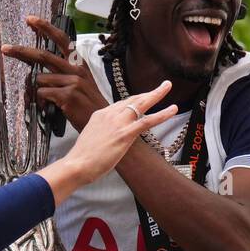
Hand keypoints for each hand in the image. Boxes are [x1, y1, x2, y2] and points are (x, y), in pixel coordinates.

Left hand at [3, 15, 108, 131]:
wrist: (103, 123)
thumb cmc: (87, 105)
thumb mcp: (80, 83)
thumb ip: (62, 73)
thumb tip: (36, 72)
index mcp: (79, 63)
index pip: (62, 39)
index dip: (45, 28)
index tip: (30, 20)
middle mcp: (76, 69)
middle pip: (43, 55)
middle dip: (22, 51)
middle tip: (6, 48)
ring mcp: (72, 81)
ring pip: (39, 79)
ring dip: (35, 90)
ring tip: (44, 101)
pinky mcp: (67, 95)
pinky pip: (42, 93)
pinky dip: (40, 101)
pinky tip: (47, 107)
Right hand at [63, 83, 177, 181]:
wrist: (76, 164)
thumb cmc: (82, 157)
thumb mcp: (91, 138)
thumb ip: (102, 133)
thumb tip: (110, 138)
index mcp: (100, 115)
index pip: (121, 103)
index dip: (135, 100)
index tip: (144, 98)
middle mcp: (109, 115)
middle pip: (132, 99)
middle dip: (149, 92)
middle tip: (162, 86)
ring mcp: (117, 123)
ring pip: (141, 104)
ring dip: (157, 94)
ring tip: (167, 87)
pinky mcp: (125, 134)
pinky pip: (147, 121)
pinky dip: (162, 114)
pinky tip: (172, 109)